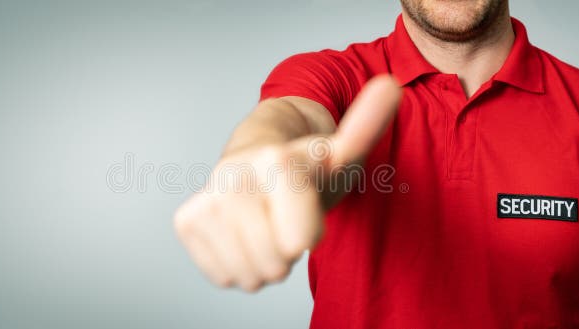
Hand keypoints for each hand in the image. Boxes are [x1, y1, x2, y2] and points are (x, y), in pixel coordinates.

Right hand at [173, 75, 401, 291]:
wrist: (254, 154)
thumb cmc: (302, 162)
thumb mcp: (340, 151)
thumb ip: (365, 126)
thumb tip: (391, 85)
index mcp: (276, 161)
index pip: (303, 239)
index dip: (310, 230)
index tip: (304, 202)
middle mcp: (234, 177)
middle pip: (277, 262)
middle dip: (286, 250)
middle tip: (282, 217)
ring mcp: (206, 200)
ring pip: (250, 274)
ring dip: (263, 260)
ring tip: (263, 224)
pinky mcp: (187, 221)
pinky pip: (225, 275)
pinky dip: (237, 264)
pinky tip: (240, 233)